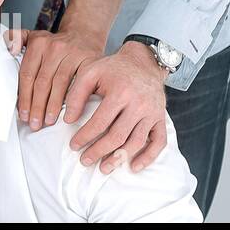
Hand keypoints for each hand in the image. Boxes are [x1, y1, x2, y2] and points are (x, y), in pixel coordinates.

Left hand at [14, 28, 100, 131]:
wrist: (84, 34)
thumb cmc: (55, 44)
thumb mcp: (34, 37)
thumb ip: (16, 40)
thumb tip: (6, 48)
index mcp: (37, 43)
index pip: (27, 75)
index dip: (24, 97)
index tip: (23, 115)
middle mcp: (54, 47)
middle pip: (42, 82)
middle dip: (37, 106)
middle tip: (34, 124)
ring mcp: (72, 54)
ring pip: (59, 85)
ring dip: (53, 106)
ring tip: (48, 122)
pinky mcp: (88, 61)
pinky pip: (78, 85)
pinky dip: (72, 101)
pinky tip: (68, 113)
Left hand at [65, 41, 168, 173]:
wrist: (143, 61)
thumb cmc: (112, 68)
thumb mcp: (90, 72)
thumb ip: (77, 94)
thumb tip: (68, 120)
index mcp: (120, 93)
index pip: (100, 122)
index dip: (85, 136)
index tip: (73, 145)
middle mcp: (138, 105)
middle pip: (118, 135)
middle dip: (99, 151)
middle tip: (84, 161)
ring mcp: (152, 113)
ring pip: (136, 142)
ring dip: (119, 158)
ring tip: (104, 168)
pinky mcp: (161, 118)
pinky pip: (159, 142)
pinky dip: (148, 157)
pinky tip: (134, 167)